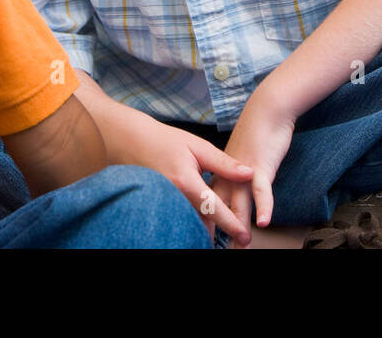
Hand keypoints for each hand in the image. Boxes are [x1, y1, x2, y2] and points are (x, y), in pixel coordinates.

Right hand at [111, 111, 255, 244]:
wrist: (131, 142)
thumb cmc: (167, 142)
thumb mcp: (199, 147)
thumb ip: (224, 164)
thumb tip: (250, 174)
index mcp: (186, 182)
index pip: (213, 208)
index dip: (231, 224)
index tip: (245, 237)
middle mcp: (173, 198)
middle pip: (201, 224)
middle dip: (218, 233)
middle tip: (238, 241)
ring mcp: (162, 205)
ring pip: (189, 224)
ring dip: (204, 229)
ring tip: (218, 237)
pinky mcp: (156, 208)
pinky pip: (178, 219)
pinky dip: (191, 222)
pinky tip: (201, 225)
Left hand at [210, 91, 296, 245]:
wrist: (266, 111)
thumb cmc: (254, 135)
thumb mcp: (235, 158)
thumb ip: (227, 177)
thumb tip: (224, 197)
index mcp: (219, 175)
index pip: (208, 204)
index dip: (205, 223)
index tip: (204, 239)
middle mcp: (227, 177)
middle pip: (221, 210)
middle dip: (220, 232)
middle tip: (219, 249)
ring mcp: (243, 174)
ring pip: (240, 205)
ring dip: (240, 227)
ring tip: (242, 245)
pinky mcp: (261, 167)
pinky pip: (262, 190)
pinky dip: (264, 206)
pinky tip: (264, 221)